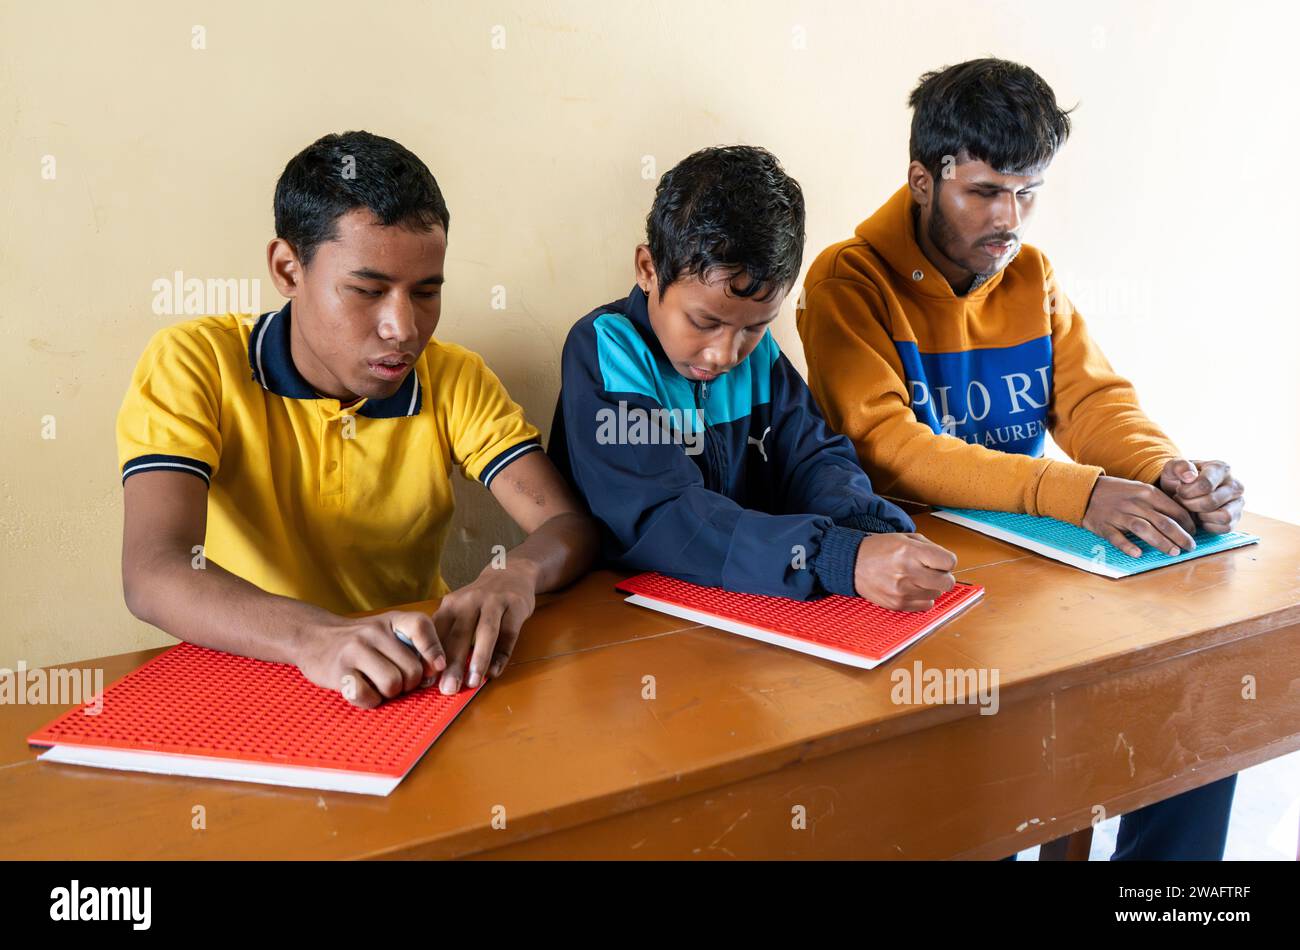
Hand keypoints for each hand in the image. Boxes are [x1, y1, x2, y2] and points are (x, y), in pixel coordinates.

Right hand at [296, 609, 445, 708]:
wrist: (314, 637)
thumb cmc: (361, 640)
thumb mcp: (388, 629)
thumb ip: (414, 643)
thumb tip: (440, 669)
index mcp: (392, 620)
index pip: (421, 626)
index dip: (434, 650)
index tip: (435, 668)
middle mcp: (374, 632)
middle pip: (412, 669)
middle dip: (410, 684)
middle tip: (398, 682)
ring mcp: (354, 651)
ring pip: (392, 684)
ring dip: (390, 694)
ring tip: (380, 686)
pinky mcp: (338, 672)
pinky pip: (367, 696)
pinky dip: (370, 701)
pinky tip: (365, 691)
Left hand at [430, 562, 538, 693]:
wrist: (510, 572)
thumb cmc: (480, 601)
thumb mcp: (459, 610)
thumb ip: (448, 635)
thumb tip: (434, 672)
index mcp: (451, 605)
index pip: (438, 634)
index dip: (432, 658)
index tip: (427, 683)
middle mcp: (469, 601)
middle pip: (459, 634)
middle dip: (453, 664)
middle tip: (448, 689)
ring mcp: (494, 601)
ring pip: (486, 632)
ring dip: (479, 659)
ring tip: (473, 683)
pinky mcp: (515, 605)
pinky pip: (509, 633)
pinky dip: (502, 654)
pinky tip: (495, 672)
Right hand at [853, 533, 956, 611]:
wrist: (852, 564)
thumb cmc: (878, 549)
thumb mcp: (905, 537)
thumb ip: (930, 547)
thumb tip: (948, 562)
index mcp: (910, 551)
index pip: (950, 562)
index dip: (947, 561)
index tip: (940, 561)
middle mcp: (907, 572)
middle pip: (948, 582)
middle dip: (943, 576)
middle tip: (932, 572)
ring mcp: (903, 591)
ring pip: (937, 595)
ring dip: (931, 587)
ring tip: (916, 578)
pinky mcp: (898, 605)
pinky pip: (926, 606)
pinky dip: (923, 598)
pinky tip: (911, 589)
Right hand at [1082, 475, 1197, 557]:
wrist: (1087, 490)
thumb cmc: (1118, 493)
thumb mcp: (1140, 489)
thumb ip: (1158, 502)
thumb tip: (1182, 519)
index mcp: (1147, 493)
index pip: (1174, 510)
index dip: (1187, 524)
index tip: (1193, 534)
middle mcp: (1135, 503)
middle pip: (1163, 522)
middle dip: (1181, 537)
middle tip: (1190, 548)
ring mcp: (1119, 515)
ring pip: (1144, 529)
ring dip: (1161, 542)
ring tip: (1173, 552)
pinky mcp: (1104, 526)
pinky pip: (1117, 537)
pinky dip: (1127, 546)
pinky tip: (1138, 553)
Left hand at [1158, 458, 1244, 534]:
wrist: (1183, 492)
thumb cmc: (1179, 479)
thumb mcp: (1172, 468)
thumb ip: (1178, 466)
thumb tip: (1190, 476)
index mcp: (1220, 468)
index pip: (1205, 484)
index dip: (1187, 491)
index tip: (1179, 490)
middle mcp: (1234, 484)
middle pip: (1211, 502)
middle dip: (1190, 504)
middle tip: (1182, 501)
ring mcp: (1238, 502)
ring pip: (1224, 516)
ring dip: (1201, 516)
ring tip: (1192, 508)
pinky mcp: (1237, 517)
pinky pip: (1226, 527)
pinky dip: (1209, 525)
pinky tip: (1199, 517)